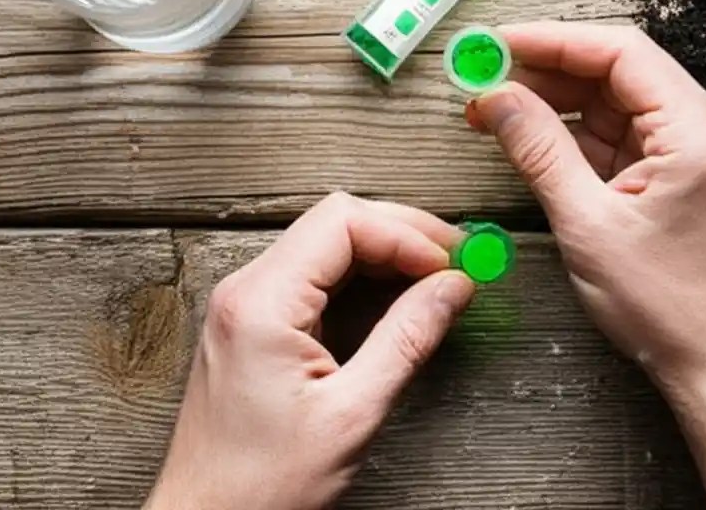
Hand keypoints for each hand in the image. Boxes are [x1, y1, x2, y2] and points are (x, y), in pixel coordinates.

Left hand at [144, 193, 474, 509]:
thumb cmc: (260, 485)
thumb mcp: (351, 413)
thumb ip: (407, 339)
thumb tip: (453, 287)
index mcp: (261, 302)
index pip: (343, 222)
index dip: (408, 234)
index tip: (453, 264)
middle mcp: (245, 291)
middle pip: (337, 223)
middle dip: (404, 235)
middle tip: (459, 261)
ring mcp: (246, 305)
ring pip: (329, 245)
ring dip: (388, 254)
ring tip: (439, 279)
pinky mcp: (254, 324)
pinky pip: (316, 277)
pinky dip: (364, 279)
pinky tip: (400, 299)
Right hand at [466, 22, 705, 387]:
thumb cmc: (667, 304)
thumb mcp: (587, 223)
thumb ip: (539, 150)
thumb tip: (496, 97)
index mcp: (698, 130)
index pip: (620, 52)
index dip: (552, 41)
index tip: (497, 44)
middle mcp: (703, 127)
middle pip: (615, 70)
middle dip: (545, 70)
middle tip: (483, 76)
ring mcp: (690, 148)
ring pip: (611, 100)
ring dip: (552, 101)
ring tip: (492, 107)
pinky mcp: (674, 170)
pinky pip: (616, 133)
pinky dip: (570, 133)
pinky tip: (525, 134)